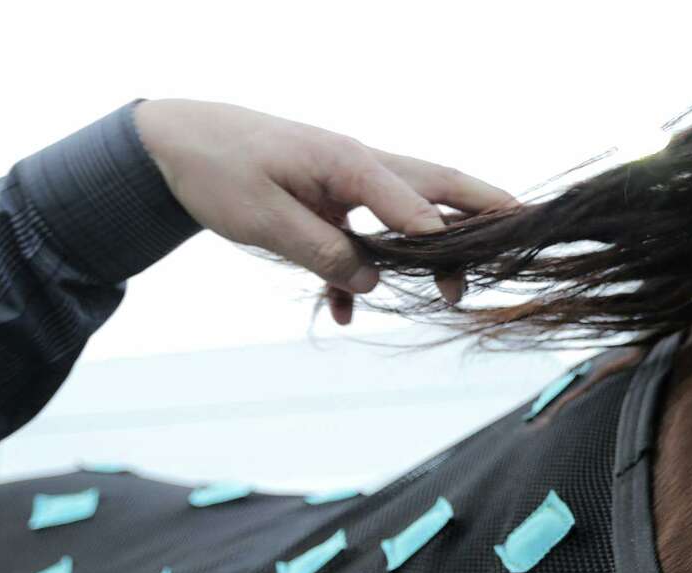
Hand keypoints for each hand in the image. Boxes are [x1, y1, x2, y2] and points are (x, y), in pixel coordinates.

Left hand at [134, 98, 517, 323]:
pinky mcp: (323, 200)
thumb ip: (324, 253)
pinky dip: (358, 271)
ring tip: (451, 291)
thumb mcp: (266, 219)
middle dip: (477, 213)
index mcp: (347, 161)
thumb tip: (373, 282)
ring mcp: (342, 182)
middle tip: (518, 234)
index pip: (413, 200)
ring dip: (428, 248)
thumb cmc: (217, 171)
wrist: (173, 145)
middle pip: (432, 188)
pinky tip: (342, 309)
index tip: (476, 265)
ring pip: (403, 212)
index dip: (449, 234)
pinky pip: (358, 234)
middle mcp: (356, 166)